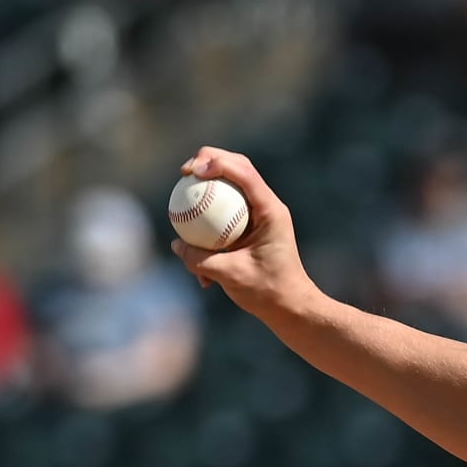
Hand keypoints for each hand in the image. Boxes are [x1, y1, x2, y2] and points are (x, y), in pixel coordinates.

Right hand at [170, 147, 320, 321]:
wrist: (290, 306)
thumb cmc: (268, 291)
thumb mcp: (231, 275)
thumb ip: (201, 260)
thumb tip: (176, 244)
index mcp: (271, 211)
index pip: (245, 173)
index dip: (217, 163)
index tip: (191, 171)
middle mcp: (267, 206)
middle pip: (238, 168)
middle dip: (209, 160)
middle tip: (183, 172)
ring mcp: (259, 214)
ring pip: (230, 186)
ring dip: (207, 185)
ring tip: (183, 190)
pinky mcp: (249, 226)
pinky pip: (224, 211)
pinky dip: (208, 217)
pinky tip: (191, 239)